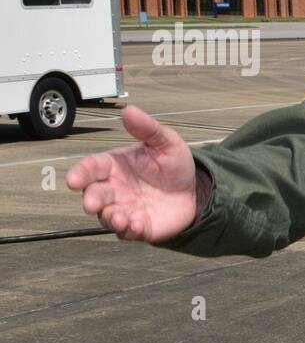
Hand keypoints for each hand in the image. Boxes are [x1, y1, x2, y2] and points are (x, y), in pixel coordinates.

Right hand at [66, 104, 200, 242]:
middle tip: (92, 204)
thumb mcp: (166, 143)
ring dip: (111, 218)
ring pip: (107, 216)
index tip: (72, 180)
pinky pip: (128, 232)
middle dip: (91, 200)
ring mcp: (124, 209)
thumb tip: (129, 110)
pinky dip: (131, 230)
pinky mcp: (137, 227)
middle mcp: (114, 189)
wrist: (193, 192)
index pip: (91, 168)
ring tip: (120, 218)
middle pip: (94, 194)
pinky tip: (139, 225)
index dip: (80, 173)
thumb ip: (147, 129)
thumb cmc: (172, 166)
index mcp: (114, 166)